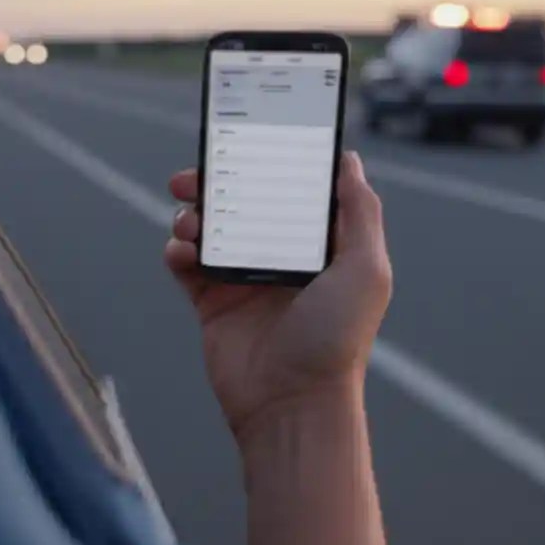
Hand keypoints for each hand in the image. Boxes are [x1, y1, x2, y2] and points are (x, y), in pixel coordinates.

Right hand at [164, 152, 392, 444]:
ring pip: (209, 229)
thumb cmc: (337, 339)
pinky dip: (177, 252)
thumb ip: (360, 213)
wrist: (291, 404)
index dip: (269, 164)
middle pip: (241, 204)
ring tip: (190, 225)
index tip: (247, 139)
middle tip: (192, 175)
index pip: (291, 192)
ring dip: (192, 216)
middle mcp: (280, 258)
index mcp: (318, 246)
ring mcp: (243, 280)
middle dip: (214, 183)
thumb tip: (349, 160)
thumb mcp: (367, 270)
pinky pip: (186, 265)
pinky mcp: (212, 304)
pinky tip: (181, 253)